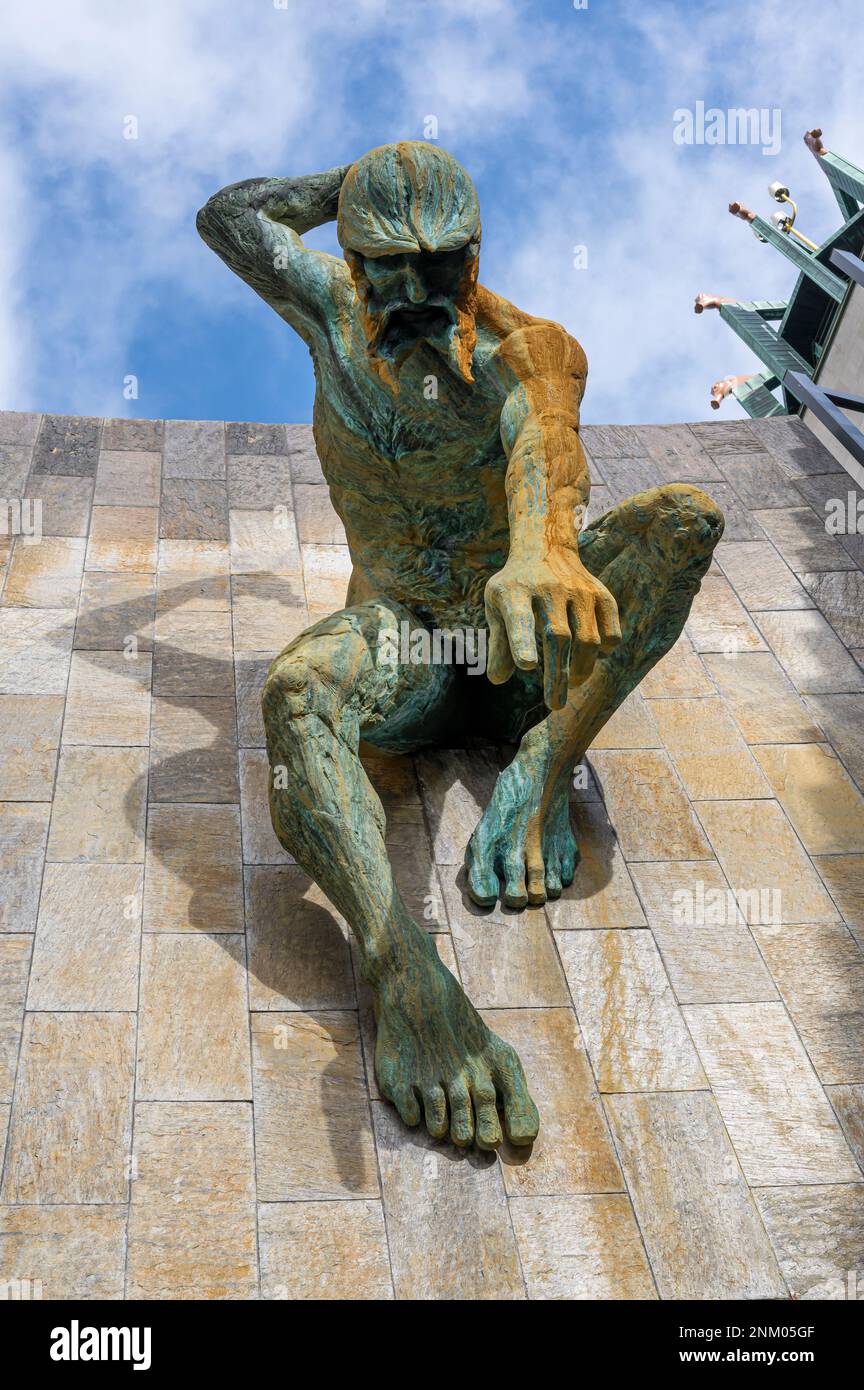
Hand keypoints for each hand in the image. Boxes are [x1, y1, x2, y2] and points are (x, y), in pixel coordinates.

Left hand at [485, 545, 620, 708]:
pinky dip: (605, 650)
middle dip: (557, 675)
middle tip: (554, 704)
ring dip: (581, 668)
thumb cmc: (515, 587)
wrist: (545, 547)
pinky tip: (592, 656)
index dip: (522, 643)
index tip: (527, 665)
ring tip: (570, 684)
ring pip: (587, 638)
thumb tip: (498, 680)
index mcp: (515, 592)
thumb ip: (498, 643)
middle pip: (557, 638)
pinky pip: (611, 631)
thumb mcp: (496, 607)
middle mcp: (549, 589)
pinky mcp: (601, 594)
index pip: (519, 619)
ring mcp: (579, 590)